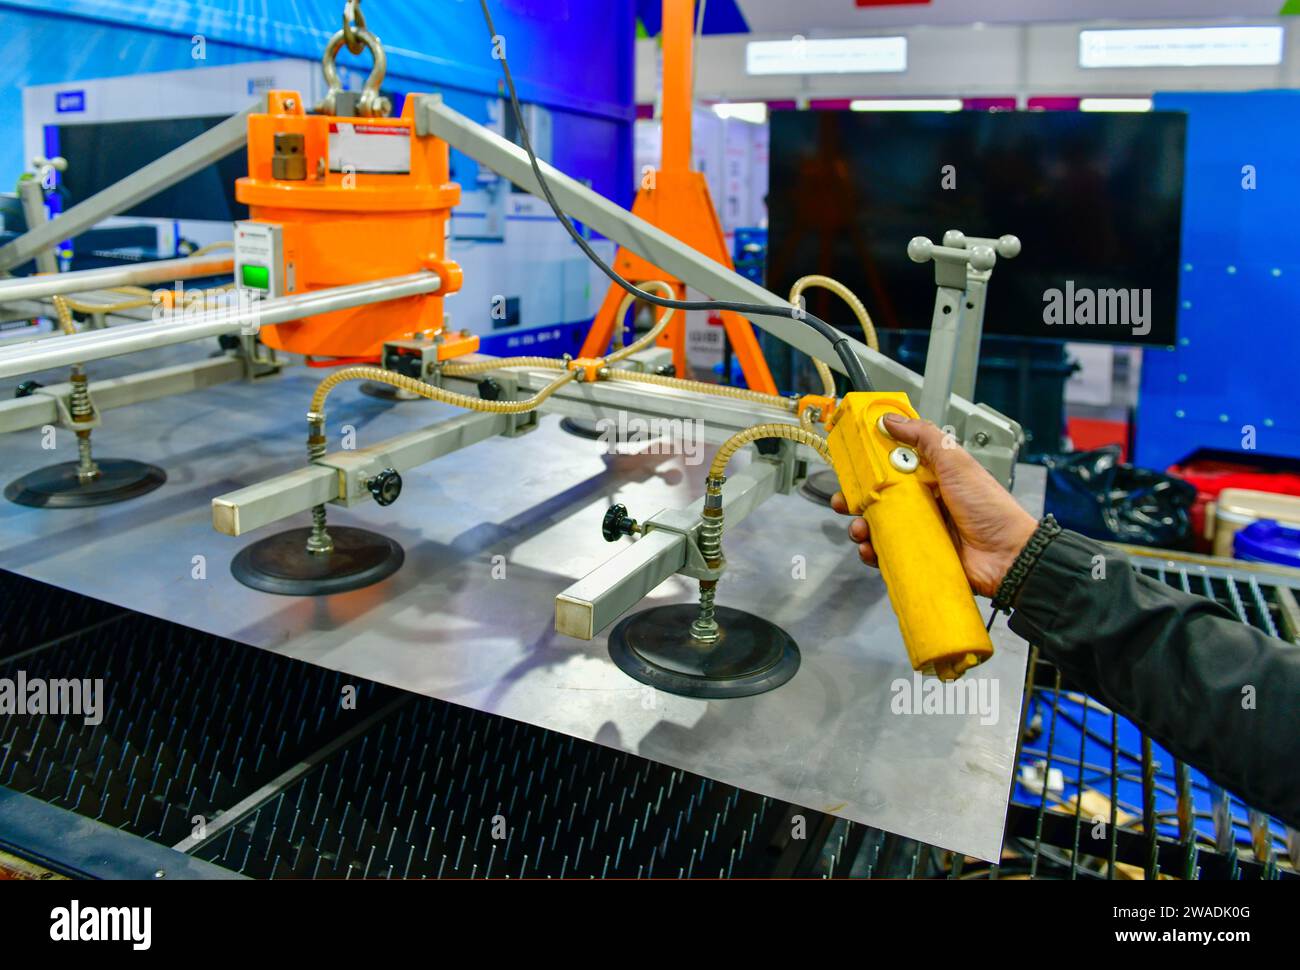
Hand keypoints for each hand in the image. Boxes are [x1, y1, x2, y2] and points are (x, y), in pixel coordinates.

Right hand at [830, 413, 1036, 597]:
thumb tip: (891, 420)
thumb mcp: (956, 462)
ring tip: (859, 529)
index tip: (850, 463)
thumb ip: (925, 437)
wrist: (1009, 557)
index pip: (891, 465)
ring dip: (860, 527)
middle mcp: (923, 502)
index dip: (868, 464)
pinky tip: (869, 550)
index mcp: (932, 477)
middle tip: (844, 500)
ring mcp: (920, 531)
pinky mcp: (918, 556)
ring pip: (878, 526)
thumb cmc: (989, 508)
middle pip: (878, 497)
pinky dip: (872, 552)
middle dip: (856, 499)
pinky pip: (887, 553)